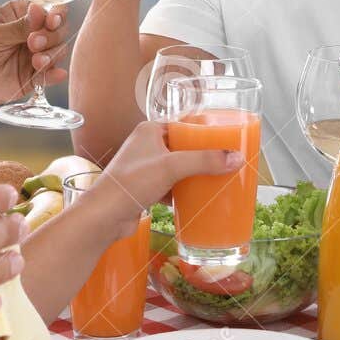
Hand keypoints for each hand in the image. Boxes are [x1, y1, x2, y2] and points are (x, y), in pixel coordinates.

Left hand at [0, 0, 67, 117]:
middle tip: (33, 43)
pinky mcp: (29, 79)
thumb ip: (20, 27)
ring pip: (56, 52)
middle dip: (51, 36)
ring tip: (37, 61)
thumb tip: (42, 10)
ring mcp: (30, 57)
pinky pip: (48, 76)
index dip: (55, 14)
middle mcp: (28, 34)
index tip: (50, 21)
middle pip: (57, 31)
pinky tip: (54, 74)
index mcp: (18, 16)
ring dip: (52, 55)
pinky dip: (54, 75)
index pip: (47, 10)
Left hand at [78, 120, 239, 241]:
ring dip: (192, 174)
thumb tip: (236, 158)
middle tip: (224, 160)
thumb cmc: (131, 183)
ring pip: (176, 167)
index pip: (183, 124)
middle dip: (201, 155)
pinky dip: (181, 190)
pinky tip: (194, 196)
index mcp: (149, 131)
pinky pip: (169, 185)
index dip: (203, 130)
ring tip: (214, 178)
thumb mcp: (172, 167)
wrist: (104, 216)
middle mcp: (146, 146)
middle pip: (182, 147)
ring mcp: (144, 168)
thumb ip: (204, 161)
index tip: (224, 137)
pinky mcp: (144, 188)